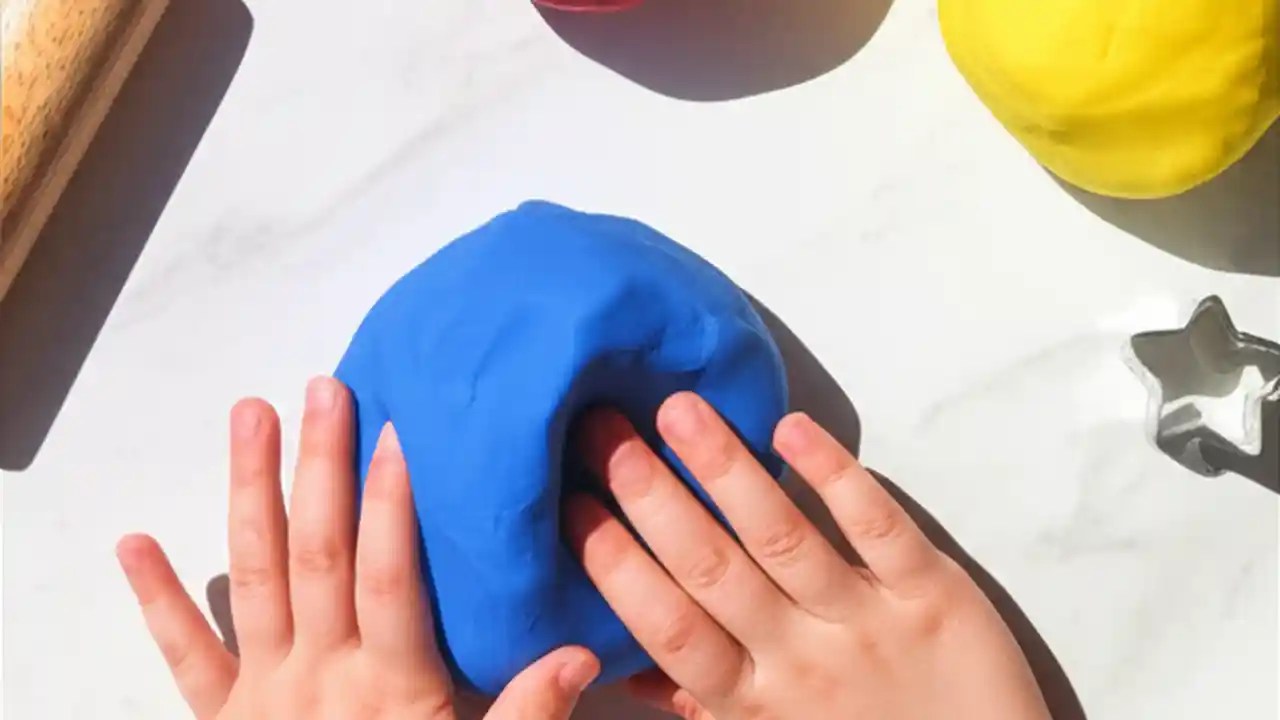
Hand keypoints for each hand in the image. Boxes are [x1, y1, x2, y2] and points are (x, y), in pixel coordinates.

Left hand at [118, 377, 598, 719]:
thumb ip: (526, 716)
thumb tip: (581, 653)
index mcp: (390, 687)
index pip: (389, 580)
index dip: (392, 507)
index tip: (396, 432)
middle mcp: (319, 675)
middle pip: (317, 557)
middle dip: (322, 469)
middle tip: (324, 389)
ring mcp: (263, 691)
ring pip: (254, 577)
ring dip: (250, 493)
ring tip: (249, 415)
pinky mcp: (221, 713)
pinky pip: (185, 654)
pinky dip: (157, 598)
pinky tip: (134, 540)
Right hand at [566, 392, 1052, 719]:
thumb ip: (701, 703)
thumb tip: (620, 667)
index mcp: (753, 703)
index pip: (670, 629)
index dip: (617, 568)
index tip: (571, 507)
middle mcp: (802, 661)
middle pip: (713, 571)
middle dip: (653, 498)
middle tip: (605, 432)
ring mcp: (868, 624)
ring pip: (783, 539)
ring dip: (726, 470)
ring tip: (679, 411)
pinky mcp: (934, 595)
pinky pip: (881, 531)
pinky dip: (836, 478)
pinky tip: (791, 430)